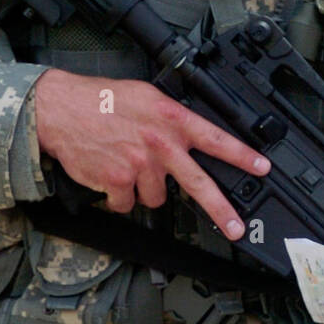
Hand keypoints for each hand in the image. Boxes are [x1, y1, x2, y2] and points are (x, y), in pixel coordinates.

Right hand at [35, 71, 268, 240]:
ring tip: (128, 165)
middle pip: (199, 184)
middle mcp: (161, 143)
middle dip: (221, 210)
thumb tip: (188, 134)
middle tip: (237, 228)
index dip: (241, 155)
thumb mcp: (146, 96)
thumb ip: (171, 117)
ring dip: (144, 189)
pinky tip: (110, 176)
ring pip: (156, 197)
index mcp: (172, 118)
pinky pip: (127, 204)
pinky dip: (118, 197)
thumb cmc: (101, 100)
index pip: (215, 139)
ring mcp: (140, 165)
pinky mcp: (118, 183)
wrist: (61, 110)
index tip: (262, 167)